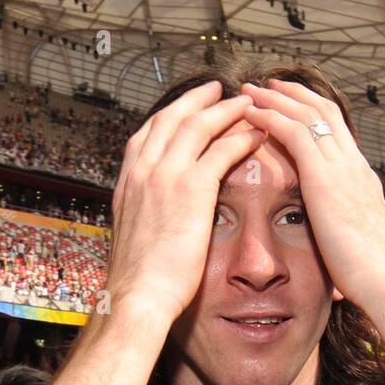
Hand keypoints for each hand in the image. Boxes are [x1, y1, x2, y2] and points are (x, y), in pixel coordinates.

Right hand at [103, 81, 266, 327]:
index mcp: (128, 182)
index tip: (186, 107)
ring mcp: (165, 176)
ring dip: (224, 110)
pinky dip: (240, 137)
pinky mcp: (191, 189)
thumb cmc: (138, 279)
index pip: (148, 133)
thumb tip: (152, 218)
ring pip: (199, 126)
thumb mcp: (133, 237)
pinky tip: (256, 135)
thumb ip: (143, 216)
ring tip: (245, 103)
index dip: (170, 115)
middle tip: (218, 89)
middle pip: (172, 117)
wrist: (137, 295)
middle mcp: (143, 170)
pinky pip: (221, 150)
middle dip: (197, 99)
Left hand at [238, 79, 384, 309]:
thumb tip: (335, 242)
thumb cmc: (370, 274)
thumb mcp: (355, 242)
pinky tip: (250, 113)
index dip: (311, 112)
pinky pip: (293, 132)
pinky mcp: (324, 177)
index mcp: (361, 178)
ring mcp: (341, 167)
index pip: (337, 131)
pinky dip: (270, 117)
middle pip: (324, 111)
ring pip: (306, 114)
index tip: (289, 104)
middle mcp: (353, 164)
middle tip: (266, 85)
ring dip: (276, 99)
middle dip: (293, 94)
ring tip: (249, 90)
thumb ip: (341, 230)